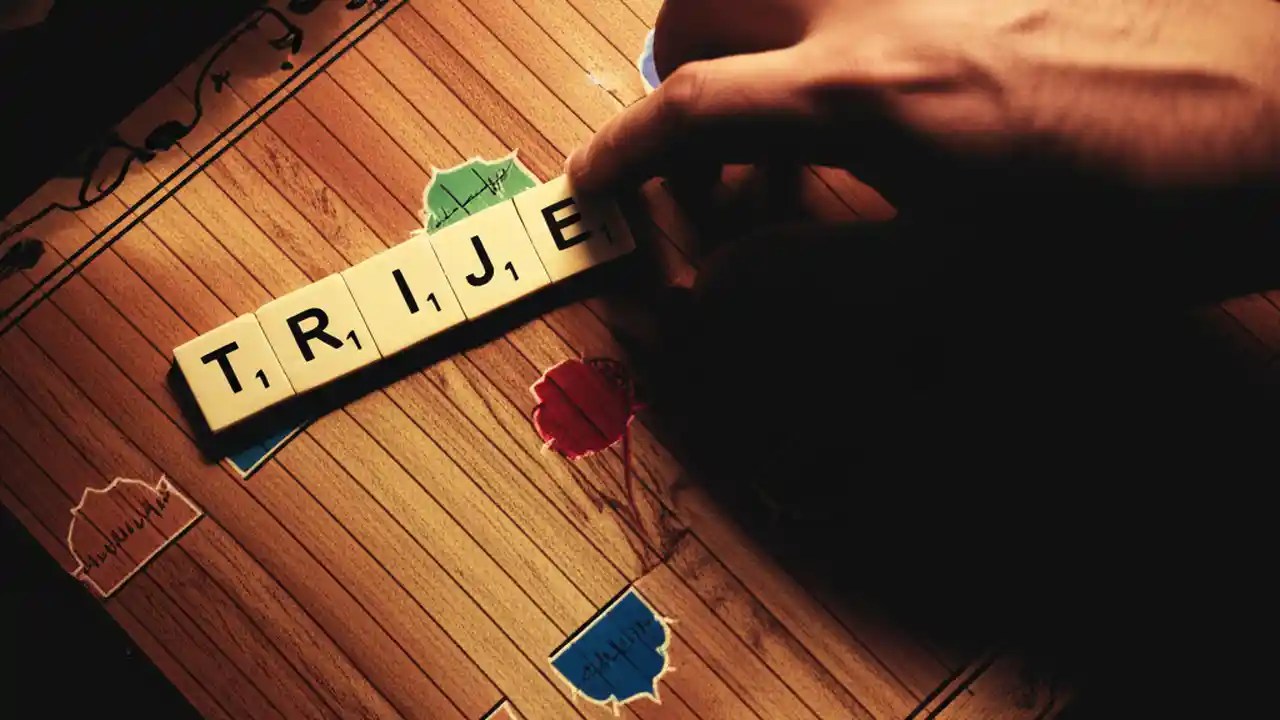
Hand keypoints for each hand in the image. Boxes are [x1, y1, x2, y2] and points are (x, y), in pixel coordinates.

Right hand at [567, 0, 1279, 214]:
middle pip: (700, 9)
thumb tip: (717, 282)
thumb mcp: (963, 273)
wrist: (1275, 109)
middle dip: (671, 93)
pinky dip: (810, 36)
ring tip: (778, 129)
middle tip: (706, 176)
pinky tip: (862, 98)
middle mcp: (875, 8)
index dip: (621, 160)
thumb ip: (817, 271)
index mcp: (865, 94)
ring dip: (735, 44)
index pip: (689, 109)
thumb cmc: (1138, 208)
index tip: (591, 197)